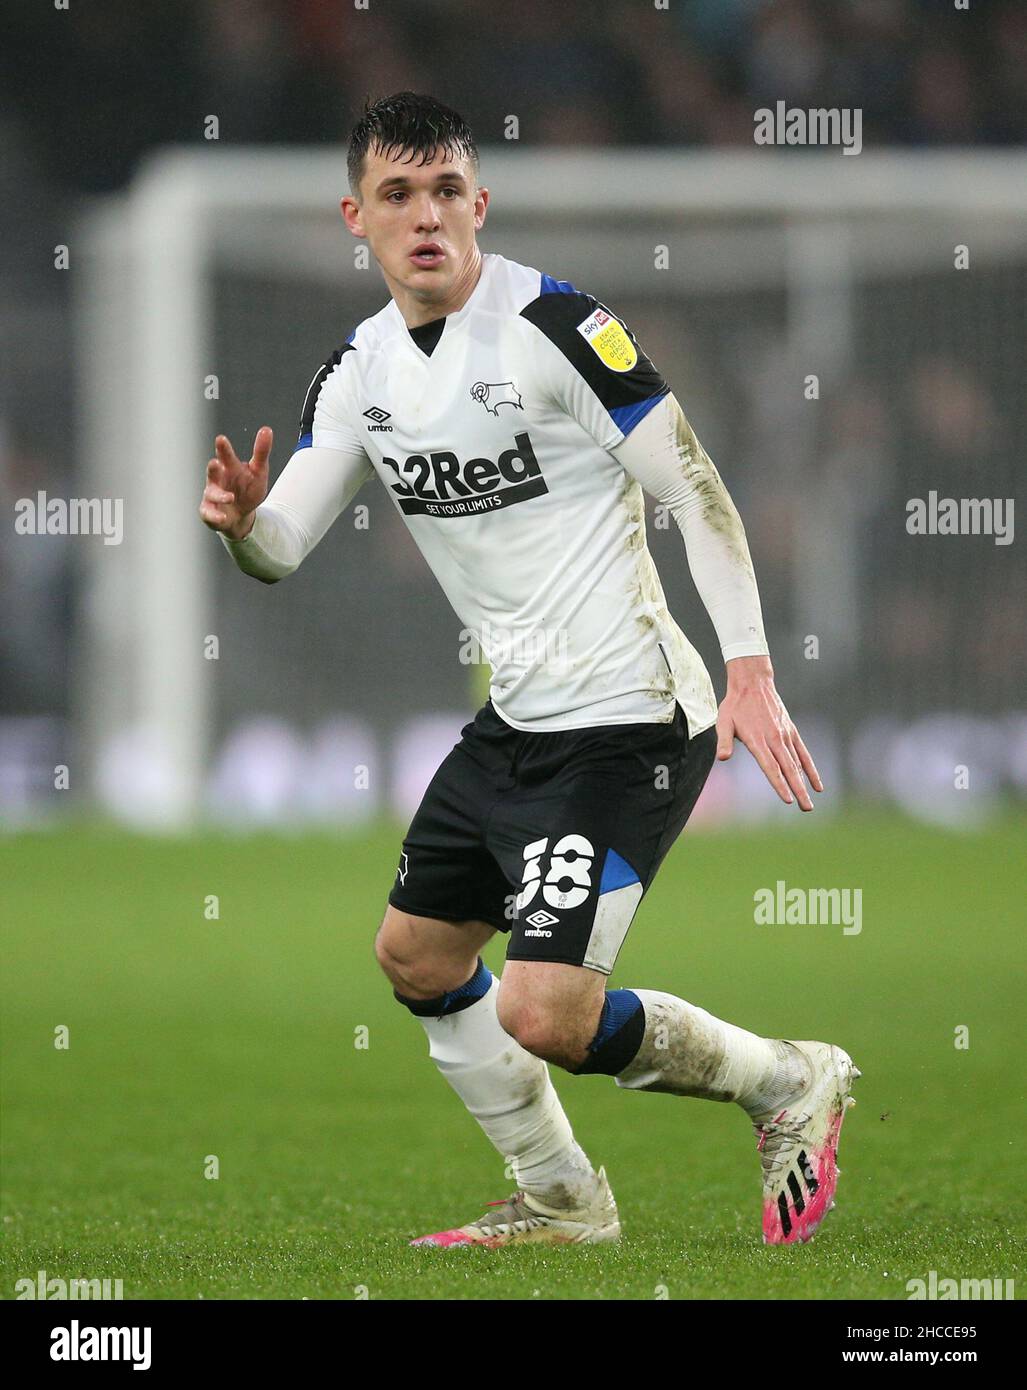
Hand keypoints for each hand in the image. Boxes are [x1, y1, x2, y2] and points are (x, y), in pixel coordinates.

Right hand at [199, 427, 271, 539]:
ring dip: (219, 495)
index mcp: (229, 467)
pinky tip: (222, 518)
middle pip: (213, 471)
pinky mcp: (209, 512)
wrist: (241, 515)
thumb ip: (261, 452)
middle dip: (213, 468)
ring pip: (211, 493)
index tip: (221, 439)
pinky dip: (215, 516)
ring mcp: (211, 495)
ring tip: (230, 497)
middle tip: (215, 463)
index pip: (225, 455)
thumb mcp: (259, 471)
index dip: (223, 448)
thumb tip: (267, 429)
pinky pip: (209, 514)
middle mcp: (217, 479)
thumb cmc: (247, 488)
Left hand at [716, 655, 822, 810]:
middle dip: (798, 790)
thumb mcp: (723, 721)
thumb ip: (724, 741)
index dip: (779, 784)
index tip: (788, 799)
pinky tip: (817, 784)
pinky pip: (803, 753)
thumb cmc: (735, 705)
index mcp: (757, 740)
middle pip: (788, 769)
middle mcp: (774, 739)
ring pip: (797, 764)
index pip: (770, 767)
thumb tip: (723, 757)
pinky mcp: (791, 731)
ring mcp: (785, 735)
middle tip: (806, 808)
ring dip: (805, 784)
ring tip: (809, 803)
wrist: (753, 683)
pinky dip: (810, 768)